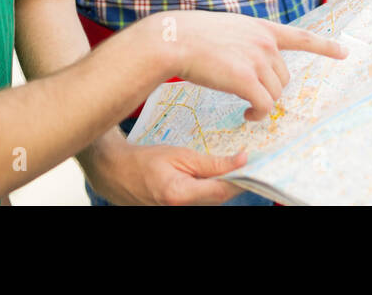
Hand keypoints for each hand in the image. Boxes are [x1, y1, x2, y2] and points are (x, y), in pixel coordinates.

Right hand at [83, 141, 247, 205]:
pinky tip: (207, 177)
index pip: (222, 191)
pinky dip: (208, 191)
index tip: (254, 165)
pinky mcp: (176, 213)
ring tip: (223, 167)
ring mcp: (177, 215)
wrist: (116, 173)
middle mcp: (179, 211)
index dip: (241, 179)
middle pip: (219, 199)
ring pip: (211, 202)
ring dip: (220, 186)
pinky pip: (201, 204)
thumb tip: (242, 161)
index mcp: (179, 195)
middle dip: (232, 182)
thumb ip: (211, 162)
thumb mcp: (179, 155)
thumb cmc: (145, 160)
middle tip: (242, 162)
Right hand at [142, 10, 347, 122]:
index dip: (324, 46)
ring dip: (263, 104)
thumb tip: (254, 65)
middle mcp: (265, 43)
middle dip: (270, 90)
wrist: (174, 38)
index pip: (301, 36)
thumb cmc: (194, 35)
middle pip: (284, 78)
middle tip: (251, 97)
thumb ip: (247, 42)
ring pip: (275, 94)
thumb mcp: (229, 29)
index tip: (344, 52)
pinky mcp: (246, 79)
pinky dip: (258, 115)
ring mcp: (257, 60)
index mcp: (262, 28)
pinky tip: (247, 115)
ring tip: (246, 107)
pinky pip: (264, 105)